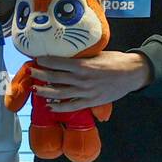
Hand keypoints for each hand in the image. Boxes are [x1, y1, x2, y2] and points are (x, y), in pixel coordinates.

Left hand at [30, 51, 152, 111]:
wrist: (131, 73)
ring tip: (35, 89)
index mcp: (83, 65)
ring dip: (45, 91)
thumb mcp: (96, 54)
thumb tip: (63, 55)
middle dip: (40, 75)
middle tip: (30, 72)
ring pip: (60, 93)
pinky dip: (59, 107)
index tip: (36, 59)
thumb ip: (80, 57)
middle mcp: (81, 79)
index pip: (57, 63)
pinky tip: (49, 106)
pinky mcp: (91, 102)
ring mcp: (85, 92)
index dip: (45, 61)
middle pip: (54, 78)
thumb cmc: (114, 60)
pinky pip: (72, 106)